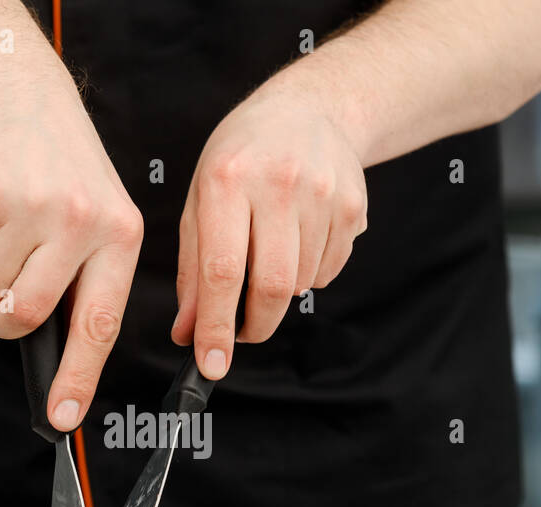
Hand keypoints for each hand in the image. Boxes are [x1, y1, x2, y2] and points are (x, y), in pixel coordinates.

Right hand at [0, 60, 142, 430]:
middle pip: (26, 314)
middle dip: (3, 320)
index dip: (78, 377)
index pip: (100, 324)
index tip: (62, 418)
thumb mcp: (98, 213)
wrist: (16, 90)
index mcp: (120, 235)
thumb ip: (85, 277)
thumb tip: (61, 352)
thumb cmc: (59, 164)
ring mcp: (32, 208)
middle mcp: (81, 223)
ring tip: (3, 227)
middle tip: (0, 302)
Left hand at [172, 78, 366, 378]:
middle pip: (271, 286)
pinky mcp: (353, 207)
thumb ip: (192, 270)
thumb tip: (187, 332)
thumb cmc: (242, 158)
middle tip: (241, 333)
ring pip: (300, 284)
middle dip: (254, 325)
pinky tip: (297, 241)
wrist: (311, 109)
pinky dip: (308, 275)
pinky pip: (327, 271)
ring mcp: (322, 195)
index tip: (211, 363)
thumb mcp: (201, 200)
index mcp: (228, 180)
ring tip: (267, 261)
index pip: (222, 270)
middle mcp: (278, 184)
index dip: (216, 325)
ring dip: (279, 295)